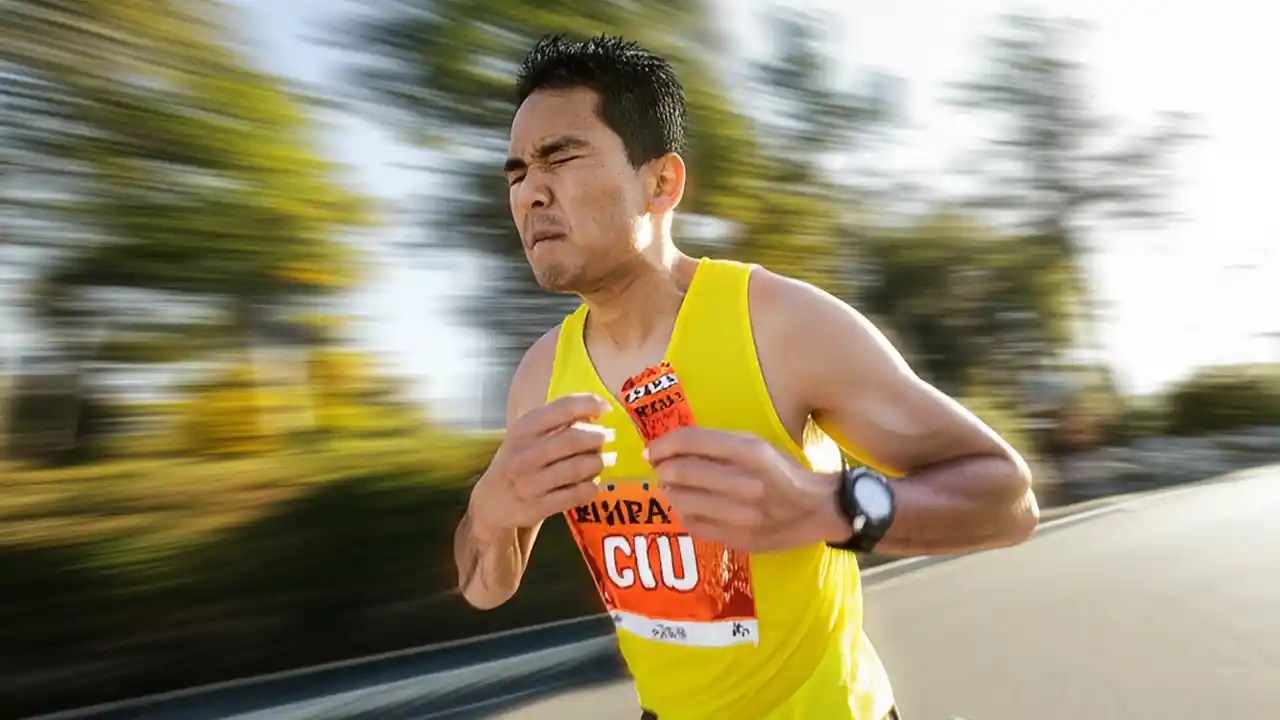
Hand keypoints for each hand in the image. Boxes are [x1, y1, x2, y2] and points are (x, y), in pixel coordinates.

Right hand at [471, 393, 614, 535]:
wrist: (492, 501)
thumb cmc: (518, 460)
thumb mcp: (526, 435)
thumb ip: (556, 421)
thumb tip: (597, 409)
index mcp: (524, 429)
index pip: (563, 408)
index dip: (589, 404)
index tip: (606, 407)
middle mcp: (524, 454)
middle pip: (574, 439)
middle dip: (598, 437)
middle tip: (607, 438)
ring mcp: (530, 483)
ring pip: (579, 468)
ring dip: (598, 462)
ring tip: (602, 461)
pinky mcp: (538, 507)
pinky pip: (577, 494)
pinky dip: (591, 487)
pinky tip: (592, 484)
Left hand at [646, 427, 839, 551]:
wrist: (817, 509)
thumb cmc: (782, 471)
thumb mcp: (756, 444)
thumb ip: (717, 443)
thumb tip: (670, 448)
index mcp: (750, 451)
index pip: (690, 442)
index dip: (663, 445)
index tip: (652, 450)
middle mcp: (744, 482)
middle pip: (681, 472)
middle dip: (662, 469)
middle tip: (661, 469)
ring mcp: (741, 515)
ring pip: (681, 501)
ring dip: (670, 492)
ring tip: (674, 488)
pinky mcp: (738, 538)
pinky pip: (693, 525)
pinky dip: (684, 513)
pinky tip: (690, 506)